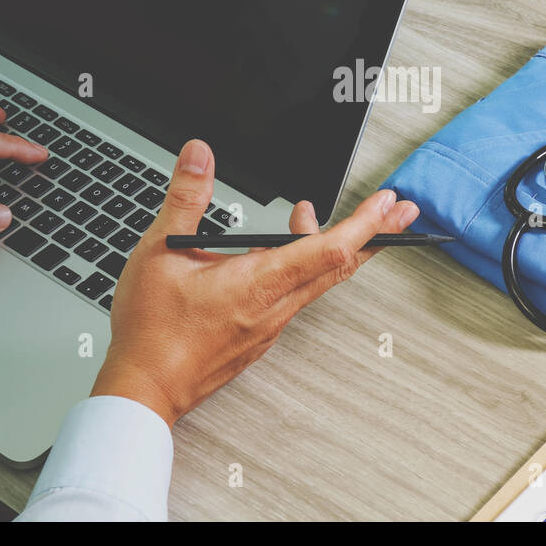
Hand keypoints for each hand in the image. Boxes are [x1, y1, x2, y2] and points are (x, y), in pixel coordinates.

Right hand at [91, 139, 418, 426]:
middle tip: (401, 212)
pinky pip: (299, 296)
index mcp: (258, 284)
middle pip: (340, 267)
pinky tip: (290, 254)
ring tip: (341, 222)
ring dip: (340, 249)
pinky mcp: (260, 335)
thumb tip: (200, 155)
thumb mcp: (161, 252)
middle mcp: (274, 307)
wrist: (145, 389)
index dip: (364, 224)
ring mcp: (270, 325)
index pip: (328, 250)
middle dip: (375, 235)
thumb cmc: (152, 332)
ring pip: (320, 282)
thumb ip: (187, 198)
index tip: (387, 204)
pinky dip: (309, 268)